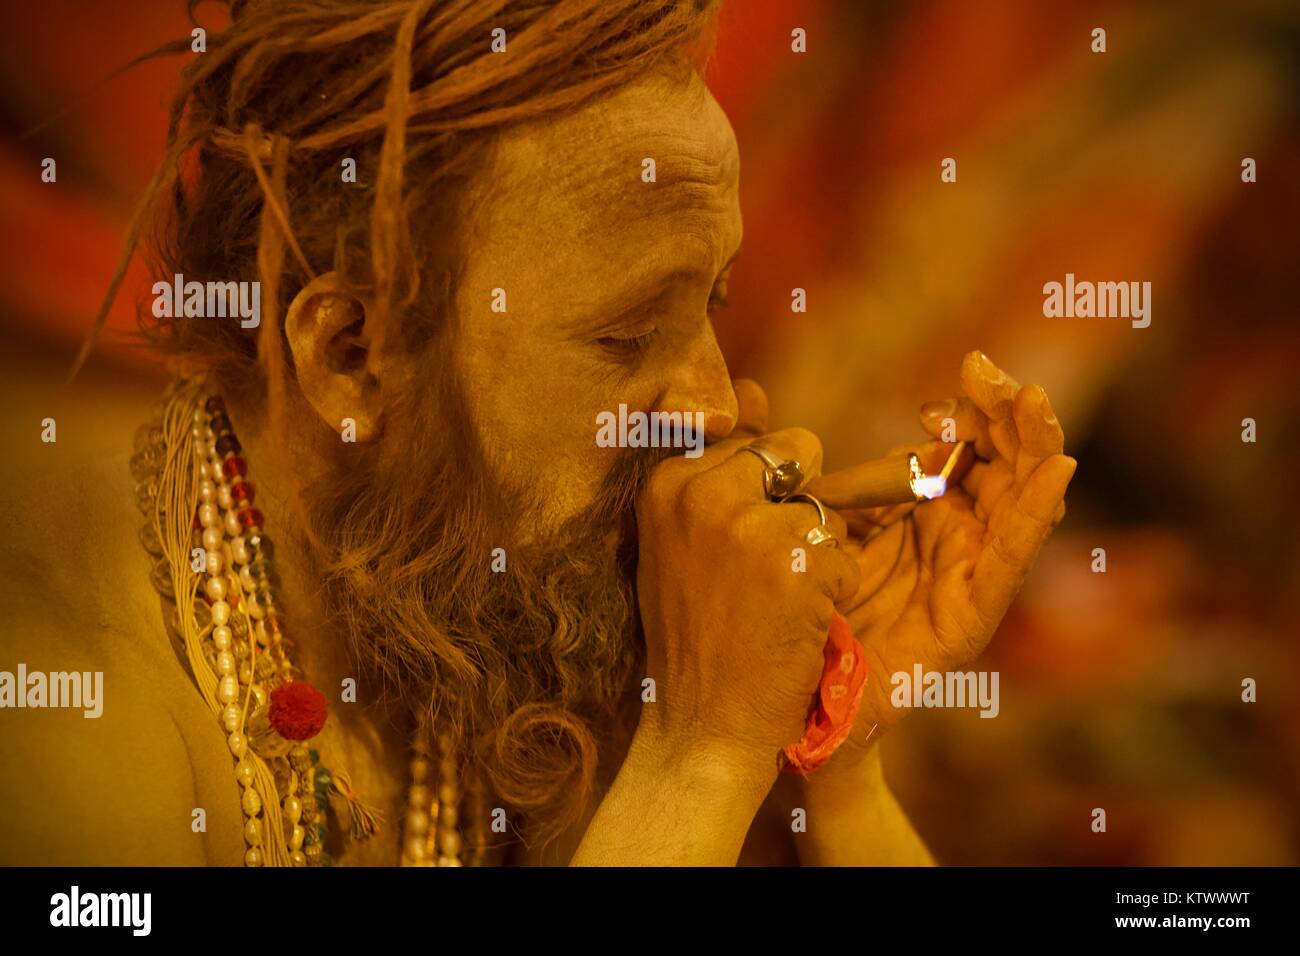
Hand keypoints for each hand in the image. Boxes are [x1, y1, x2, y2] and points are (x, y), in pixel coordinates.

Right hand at [632, 382, 860, 789]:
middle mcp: (699, 490)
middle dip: (796, 511)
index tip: (737, 550)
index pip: (748, 442)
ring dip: (814, 558)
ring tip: (767, 608)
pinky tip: (788, 627)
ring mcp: (745, 524)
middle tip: (760, 578)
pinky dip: (829, 594)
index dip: (761, 494)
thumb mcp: (683, 542)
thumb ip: (721, 465)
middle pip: (796, 454)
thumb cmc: (696, 637)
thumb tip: (753, 389)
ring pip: (825, 509)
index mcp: (665, 481)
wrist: (697, 729)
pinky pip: (842, 554)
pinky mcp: (792, 563)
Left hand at [805, 351, 1074, 782]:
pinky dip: (1039, 510)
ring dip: (1032, 443)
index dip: (966, 410)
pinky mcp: (971, 614)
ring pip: (1019, 498)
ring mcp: (967, 575)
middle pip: (1001, 462)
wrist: (790, 695)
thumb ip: (799, 473)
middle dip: (1003, 411)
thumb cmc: (797, 608)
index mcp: (921, 512)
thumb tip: (764, 406)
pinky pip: (1012, 555)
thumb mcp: (801, 523)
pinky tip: (1058, 467)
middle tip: (989, 372)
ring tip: (1033, 401)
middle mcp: (953, 537)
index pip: (961, 447)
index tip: (951, 382)